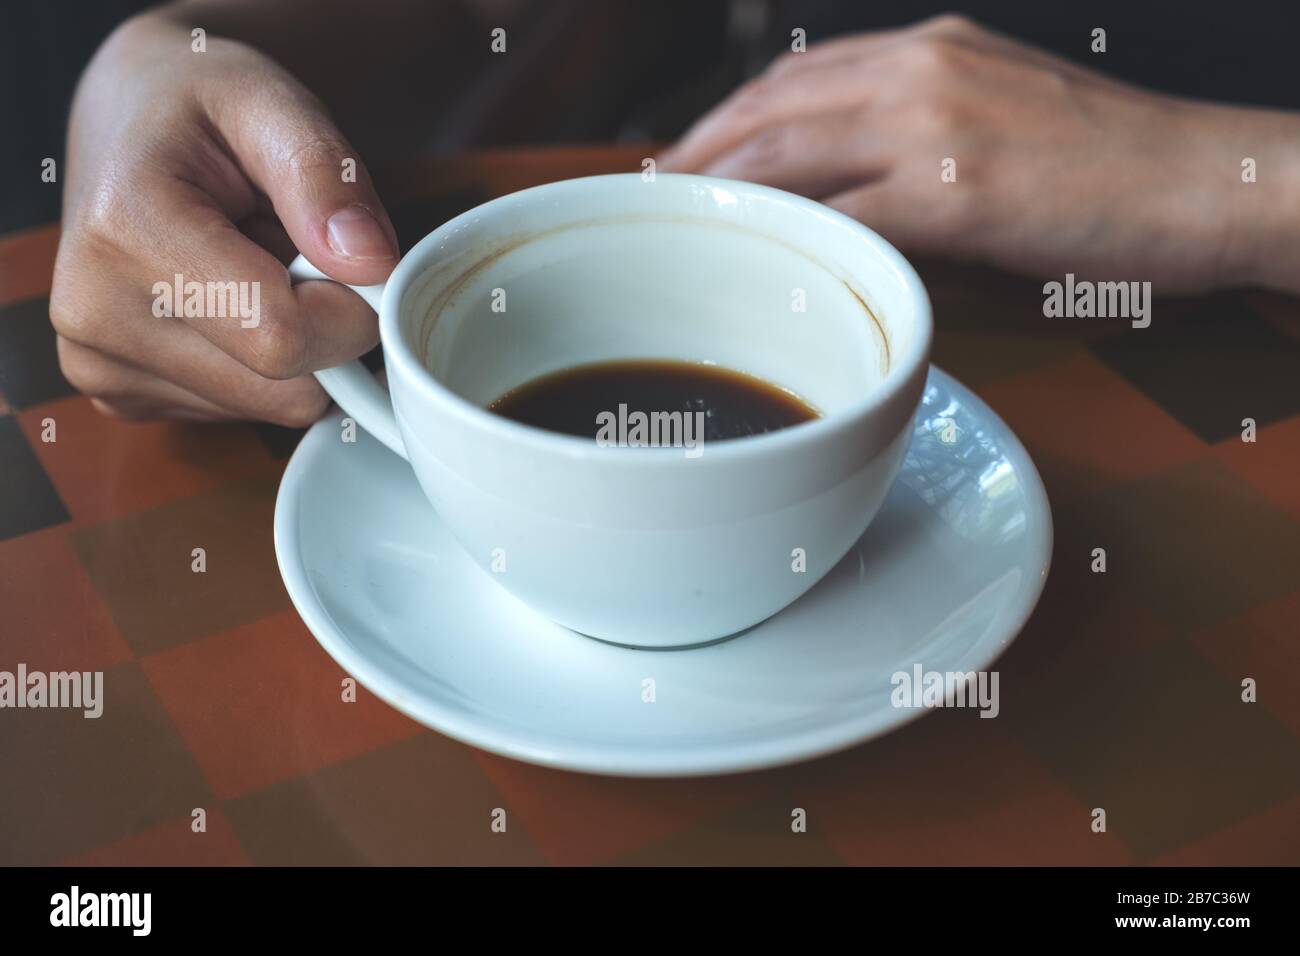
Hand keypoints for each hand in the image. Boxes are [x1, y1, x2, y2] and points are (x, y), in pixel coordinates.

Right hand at [51, 14, 398, 423]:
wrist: (123, 122)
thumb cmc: (197, 106)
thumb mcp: (271, 103)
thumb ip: (326, 178)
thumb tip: (372, 264)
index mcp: (127, 233)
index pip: (282, 339)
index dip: (349, 311)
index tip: (350, 259)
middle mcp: (96, 314)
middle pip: (282, 389)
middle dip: (324, 332)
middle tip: (297, 257)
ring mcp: (101, 365)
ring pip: (271, 408)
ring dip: (292, 348)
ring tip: (252, 268)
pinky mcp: (123, 395)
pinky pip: (243, 412)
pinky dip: (259, 367)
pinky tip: (228, 302)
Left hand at [660, 15, 1299, 294]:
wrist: (1206, 180)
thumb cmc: (1113, 160)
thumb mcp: (1007, 106)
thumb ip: (925, 122)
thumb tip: (857, 174)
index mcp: (932, 49)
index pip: (799, 74)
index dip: (731, 114)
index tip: (690, 151)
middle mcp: (922, 72)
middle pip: (773, 105)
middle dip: (702, 149)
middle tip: (658, 190)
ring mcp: (936, 129)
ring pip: (790, 151)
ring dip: (724, 190)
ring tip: (682, 223)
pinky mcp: (957, 194)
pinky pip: (843, 214)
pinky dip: (788, 234)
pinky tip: (756, 257)